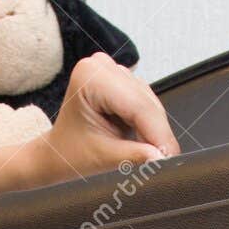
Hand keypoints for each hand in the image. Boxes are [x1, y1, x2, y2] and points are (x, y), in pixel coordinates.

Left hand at [23, 52, 180, 186]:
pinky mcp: (120, 80)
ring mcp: (112, 71)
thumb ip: (135, 155)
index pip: (137, 106)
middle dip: (158, 134)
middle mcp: (101, 67)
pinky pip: (146, 103)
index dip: (159, 134)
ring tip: (152, 155)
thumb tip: (163, 156)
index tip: (172, 157)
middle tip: (166, 161)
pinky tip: (145, 141)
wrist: (57, 152)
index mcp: (90, 77)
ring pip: (150, 104)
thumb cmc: (69, 153)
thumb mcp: (102, 157)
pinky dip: (149, 125)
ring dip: (155, 130)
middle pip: (146, 104)